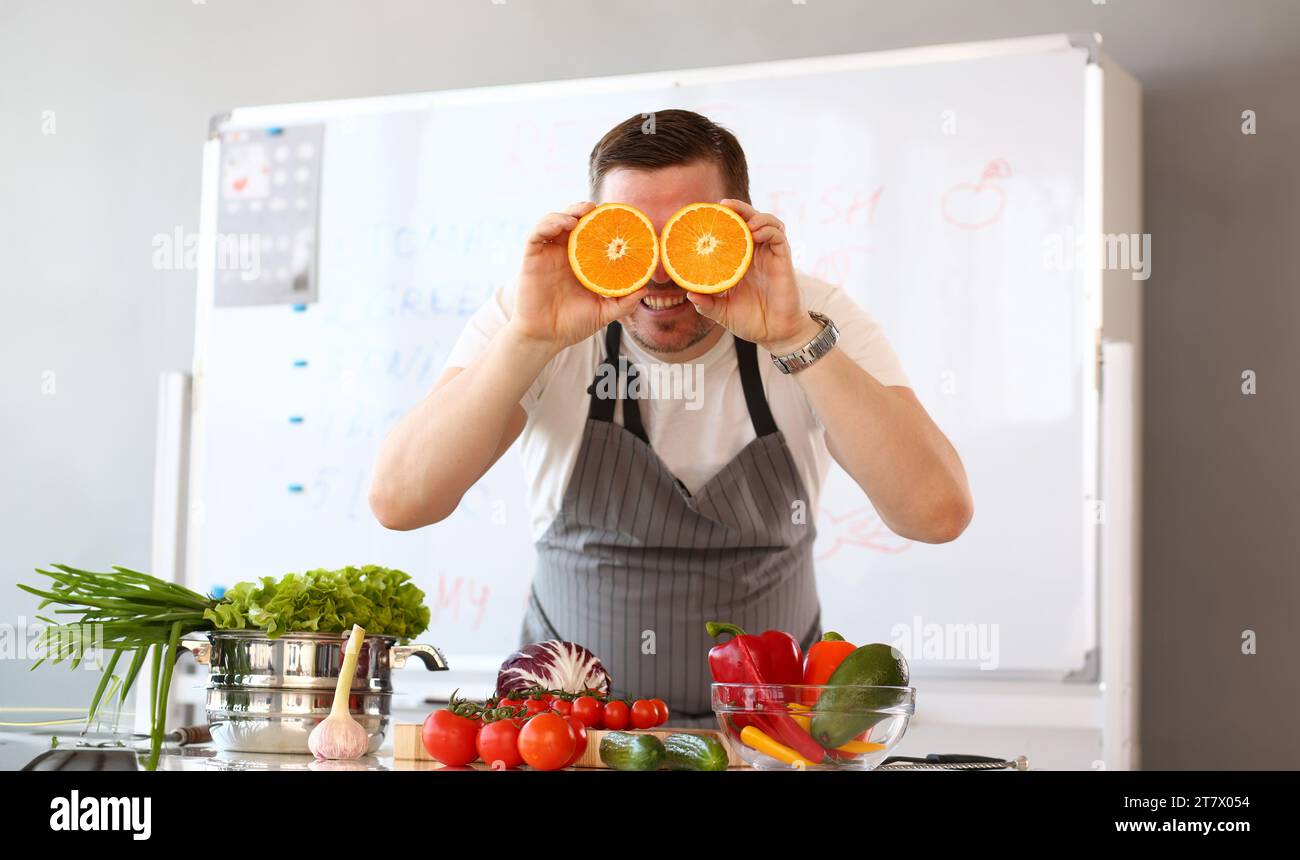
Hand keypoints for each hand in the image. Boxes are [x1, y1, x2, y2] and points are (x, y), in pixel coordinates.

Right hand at [507, 202, 646, 352]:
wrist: (546, 338)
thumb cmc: (573, 325)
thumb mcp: (604, 312)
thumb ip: (625, 302)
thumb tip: (646, 289)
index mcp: (583, 262)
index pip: (593, 233)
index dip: (604, 221)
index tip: (620, 216)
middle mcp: (565, 254)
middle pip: (574, 220)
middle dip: (586, 210)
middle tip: (601, 209)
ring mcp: (548, 254)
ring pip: (555, 221)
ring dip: (569, 211)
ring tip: (584, 213)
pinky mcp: (532, 258)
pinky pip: (537, 234)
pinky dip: (550, 223)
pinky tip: (565, 224)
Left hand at [685, 199, 820, 353]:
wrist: (775, 335)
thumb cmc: (751, 322)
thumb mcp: (722, 313)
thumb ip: (707, 304)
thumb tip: (689, 294)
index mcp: (741, 262)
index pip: (733, 232)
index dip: (724, 220)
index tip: (707, 213)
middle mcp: (756, 255)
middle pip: (750, 220)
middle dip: (739, 209)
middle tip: (723, 205)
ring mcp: (771, 256)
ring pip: (767, 222)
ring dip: (755, 215)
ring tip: (741, 220)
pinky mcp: (783, 260)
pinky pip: (778, 236)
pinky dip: (768, 229)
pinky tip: (755, 233)